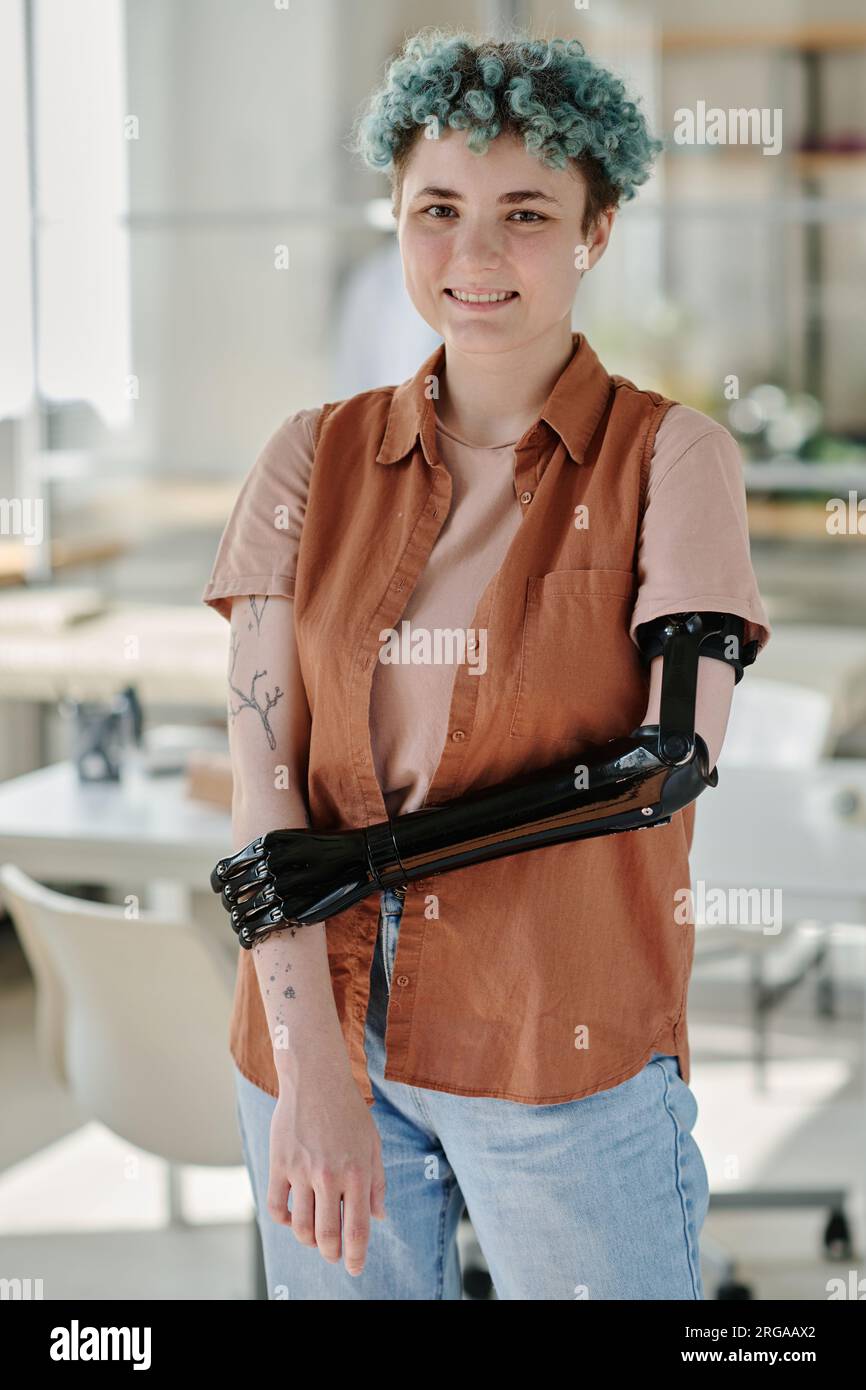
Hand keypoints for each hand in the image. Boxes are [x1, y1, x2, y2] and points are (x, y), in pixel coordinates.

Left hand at [213, 827, 371, 945]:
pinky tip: (249, 939)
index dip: (219, 882)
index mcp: (269, 844)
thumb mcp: (296, 840)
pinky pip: (261, 926)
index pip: (228, 867)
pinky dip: (250, 935)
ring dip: (239, 923)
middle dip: (232, 905)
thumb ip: (271, 854)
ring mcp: (284, 887)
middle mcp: (272, 863)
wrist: (363, 857)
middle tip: (236, 911)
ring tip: (241, 929)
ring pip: (245, 911)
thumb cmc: (329, 850)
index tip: (222, 890)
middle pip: (236, 891)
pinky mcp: (294, 909)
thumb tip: (245, 871)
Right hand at [266, 1049, 386, 1278]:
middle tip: (334, 1255)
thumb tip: (378, 1218)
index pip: (356, 1230)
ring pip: (300, 1227)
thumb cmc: (349, 1111)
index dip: (355, 1257)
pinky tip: (293, 1218)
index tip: (354, 1268)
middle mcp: (329, 1176)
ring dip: (309, 1241)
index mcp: (357, 1173)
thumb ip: (377, 1183)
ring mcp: (301, 1171)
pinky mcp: (279, 1164)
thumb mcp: (372, 1144)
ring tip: (315, 1238)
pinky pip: (276, 1207)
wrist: (316, 1078)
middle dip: (332, 1254)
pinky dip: (284, 1221)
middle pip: (327, 1236)